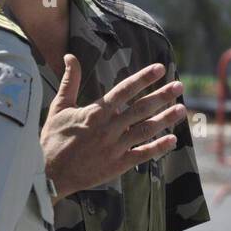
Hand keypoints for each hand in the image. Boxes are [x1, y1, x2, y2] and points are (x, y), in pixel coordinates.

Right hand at [40, 56, 186, 197]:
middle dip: (162, 96)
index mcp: (95, 112)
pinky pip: (141, 154)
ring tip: (182, 109)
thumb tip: (71, 56)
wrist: (48, 174)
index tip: (160, 68)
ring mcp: (114, 147)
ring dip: (165, 119)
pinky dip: (158, 147)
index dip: (143, 78)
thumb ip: (70, 81)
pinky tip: (173, 139)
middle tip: (179, 85)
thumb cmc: (52, 139)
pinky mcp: (117, 165)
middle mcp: (108, 128)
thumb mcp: (59, 107)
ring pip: (145, 130)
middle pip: (140, 109)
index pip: (124, 90)